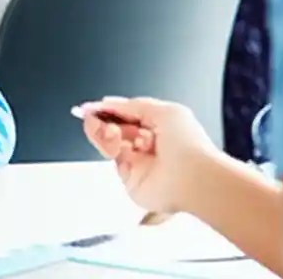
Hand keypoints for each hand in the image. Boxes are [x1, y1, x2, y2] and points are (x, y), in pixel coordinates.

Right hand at [80, 97, 218, 214]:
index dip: (108, 110)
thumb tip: (109, 103)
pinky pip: (113, 160)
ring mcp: (140, 161)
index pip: (128, 114)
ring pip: (110, 144)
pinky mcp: (131, 178)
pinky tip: (120, 145)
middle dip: (102, 120)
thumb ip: (131, 105)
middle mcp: (149, 144)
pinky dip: (113, 150)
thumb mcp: (161, 110)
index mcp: (160, 125)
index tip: (89, 107)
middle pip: (114, 128)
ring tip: (111, 131)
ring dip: (106, 133)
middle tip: (91, 116)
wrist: (192, 177)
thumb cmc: (188, 144)